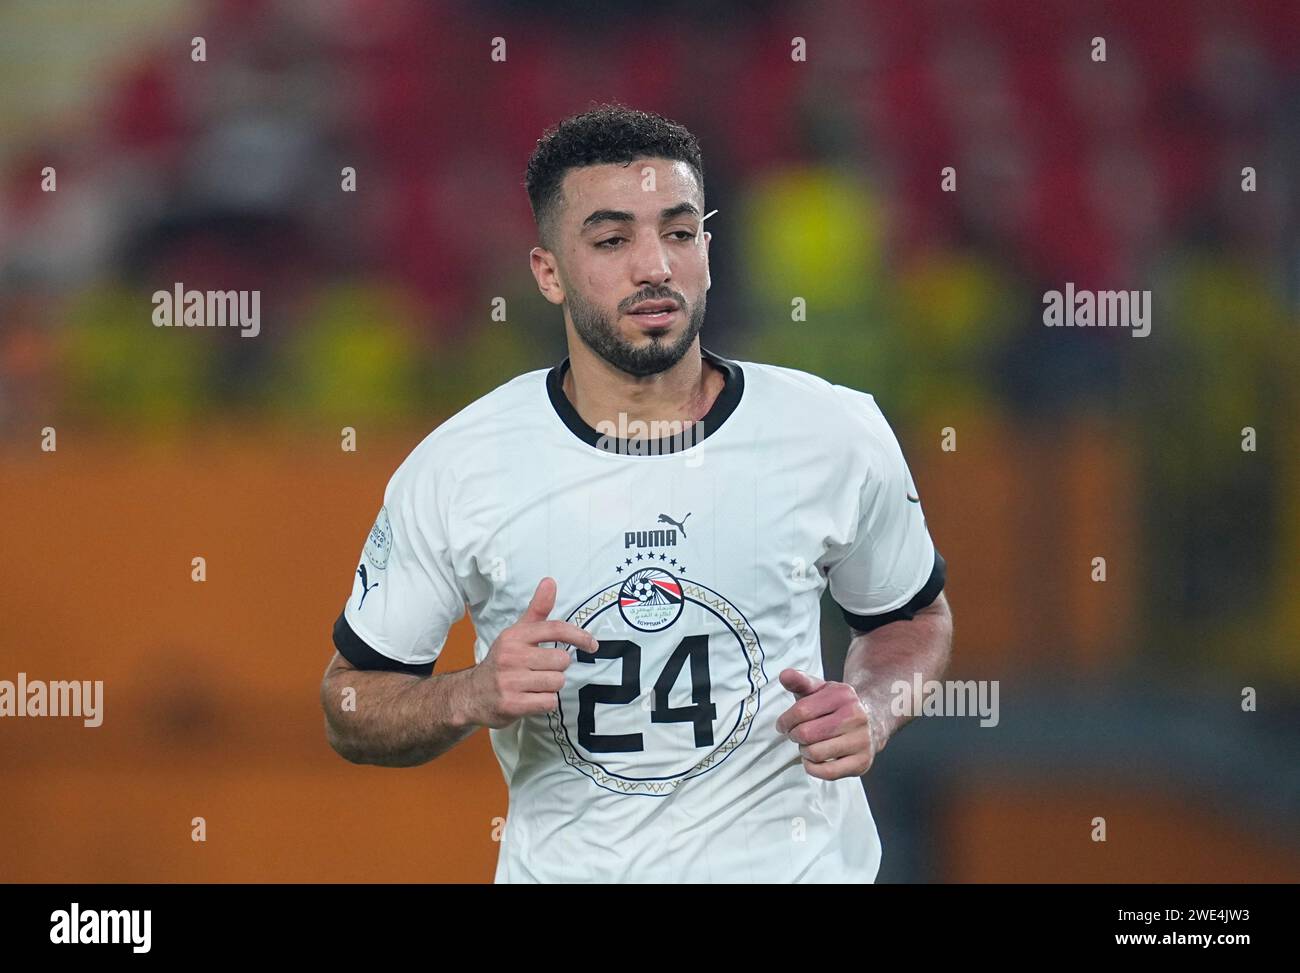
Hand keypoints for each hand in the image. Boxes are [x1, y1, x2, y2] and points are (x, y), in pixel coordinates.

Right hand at [465, 577, 597, 728]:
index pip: (555, 629)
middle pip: (561, 661)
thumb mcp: (517, 633)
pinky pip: (548, 702)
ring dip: (551, 686)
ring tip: (534, 685)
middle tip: (541, 671)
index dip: (578, 636)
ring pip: (557, 682)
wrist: (471, 694)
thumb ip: (537, 610)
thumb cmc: (503, 661)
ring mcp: (510, 681)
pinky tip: (531, 698)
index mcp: (515, 636)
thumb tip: (550, 581)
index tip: (592, 644)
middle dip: (557, 668)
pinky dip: (545, 702)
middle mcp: (511, 656)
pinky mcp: (512, 704)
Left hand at [774, 668, 884, 779]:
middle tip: (796, 735)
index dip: (785, 720)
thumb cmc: (835, 706)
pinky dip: (813, 768)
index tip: (783, 725)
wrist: (871, 721)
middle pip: (806, 734)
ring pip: (815, 753)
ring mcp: (861, 741)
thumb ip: (799, 681)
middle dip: (794, 736)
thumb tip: (784, 674)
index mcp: (843, 695)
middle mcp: (856, 716)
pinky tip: (813, 759)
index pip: (802, 711)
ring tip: (808, 745)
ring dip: (804, 751)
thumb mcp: (819, 689)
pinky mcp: (862, 762)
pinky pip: (827, 773)